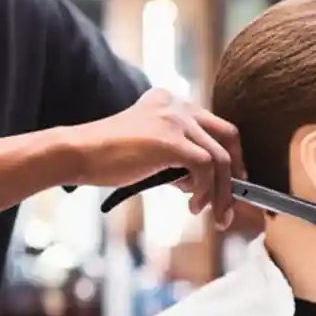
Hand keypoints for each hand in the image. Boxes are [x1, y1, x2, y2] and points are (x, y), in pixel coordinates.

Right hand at [64, 88, 244, 227]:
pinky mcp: (171, 140)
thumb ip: (176, 157)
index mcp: (171, 102)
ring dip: (220, 192)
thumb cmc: (106, 158)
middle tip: (231, 201)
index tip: (230, 183)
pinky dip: (205, 191)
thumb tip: (205, 183)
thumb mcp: (148, 150)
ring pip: (221, 157)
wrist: (79, 153)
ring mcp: (176, 120)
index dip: (229, 156)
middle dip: (236, 171)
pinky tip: (192, 206)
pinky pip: (206, 167)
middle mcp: (178, 105)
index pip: (214, 126)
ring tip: (208, 213)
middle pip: (228, 136)